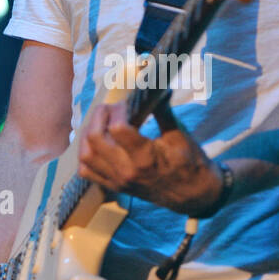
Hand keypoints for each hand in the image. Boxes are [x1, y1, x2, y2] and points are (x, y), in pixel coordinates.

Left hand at [77, 100, 223, 214]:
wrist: (192, 195)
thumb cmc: (189, 163)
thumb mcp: (180, 135)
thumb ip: (162, 110)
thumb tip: (153, 85)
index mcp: (145, 157)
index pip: (118, 128)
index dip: (119, 110)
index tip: (128, 104)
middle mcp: (127, 170)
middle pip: (95, 139)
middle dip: (99, 116)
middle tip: (111, 108)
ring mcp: (118, 181)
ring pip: (86, 155)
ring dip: (88, 134)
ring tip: (101, 123)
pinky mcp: (114, 186)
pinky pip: (86, 171)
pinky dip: (85, 155)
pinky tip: (98, 143)